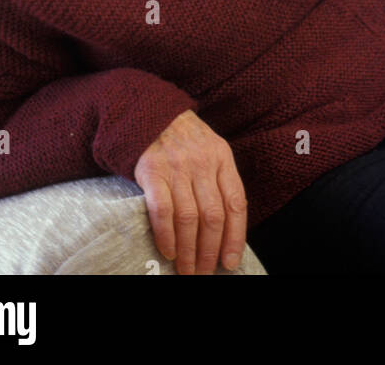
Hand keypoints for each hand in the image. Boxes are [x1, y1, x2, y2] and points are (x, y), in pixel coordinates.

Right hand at [133, 108, 247, 274]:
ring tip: (186, 269)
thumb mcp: (210, 149)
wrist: (149, 111)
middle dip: (209, 251)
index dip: (235, 237)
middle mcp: (202, 163)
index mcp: (222, 158)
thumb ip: (218, 181)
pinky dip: (166, 235)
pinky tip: (168, 252)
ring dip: (188, 250)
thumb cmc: (184, 139)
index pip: (235, 203)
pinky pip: (163, 210)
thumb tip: (225, 229)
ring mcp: (177, 167)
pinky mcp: (152, 171)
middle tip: (203, 272)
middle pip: (212, 216)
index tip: (230, 262)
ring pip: (189, 217)